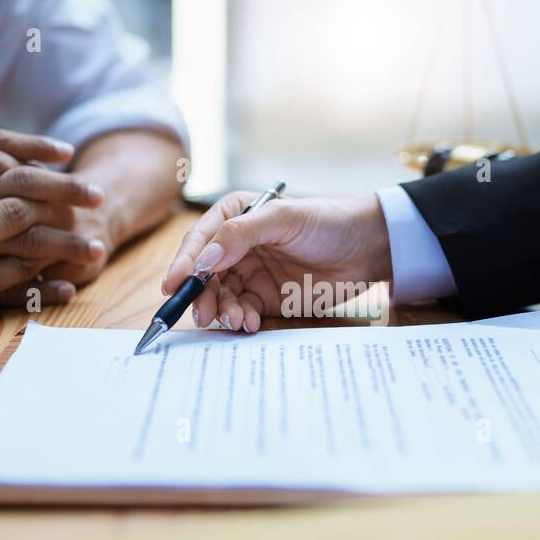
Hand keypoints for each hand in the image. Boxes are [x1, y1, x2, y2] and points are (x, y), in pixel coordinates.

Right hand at [0, 115, 105, 326]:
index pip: (0, 150)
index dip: (36, 147)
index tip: (67, 152)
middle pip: (23, 187)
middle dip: (66, 189)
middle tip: (98, 196)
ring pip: (24, 238)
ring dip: (65, 243)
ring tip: (98, 249)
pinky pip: (10, 286)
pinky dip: (42, 289)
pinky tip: (69, 290)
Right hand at [162, 192, 391, 332]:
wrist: (365, 248)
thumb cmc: (326, 222)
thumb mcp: (282, 219)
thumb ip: (240, 235)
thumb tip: (204, 261)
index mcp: (233, 216)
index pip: (200, 241)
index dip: (185, 263)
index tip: (174, 284)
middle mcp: (235, 246)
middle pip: (204, 274)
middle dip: (200, 295)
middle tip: (202, 313)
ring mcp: (249, 273)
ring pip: (220, 296)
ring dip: (222, 310)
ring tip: (235, 320)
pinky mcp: (264, 298)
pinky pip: (241, 311)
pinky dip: (240, 319)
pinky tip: (249, 323)